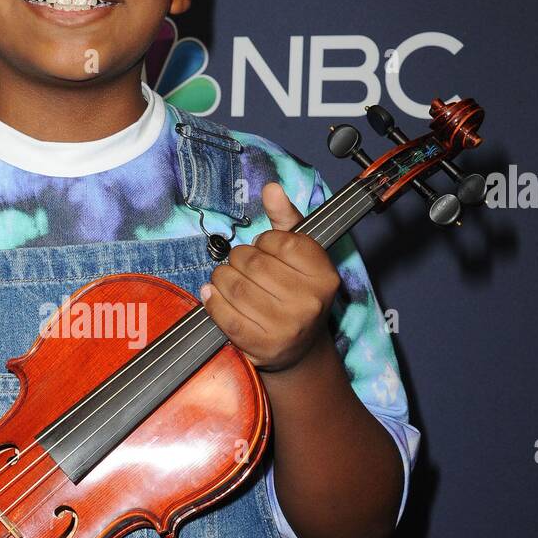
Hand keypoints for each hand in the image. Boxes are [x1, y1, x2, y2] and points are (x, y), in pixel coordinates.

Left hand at [199, 182, 339, 372]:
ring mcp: (286, 326)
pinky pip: (225, 315)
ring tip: (225, 280)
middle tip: (239, 265)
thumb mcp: (300, 257)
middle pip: (253, 262)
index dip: (264, 242)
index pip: (281, 241)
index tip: (265, 250)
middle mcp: (310, 302)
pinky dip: (212, 301)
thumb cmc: (297, 293)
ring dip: (221, 278)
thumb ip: (287, 220)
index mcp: (324, 275)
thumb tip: (271, 188)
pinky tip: (212, 296)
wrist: (299, 349)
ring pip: (235, 286)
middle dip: (238, 259)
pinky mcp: (261, 345)